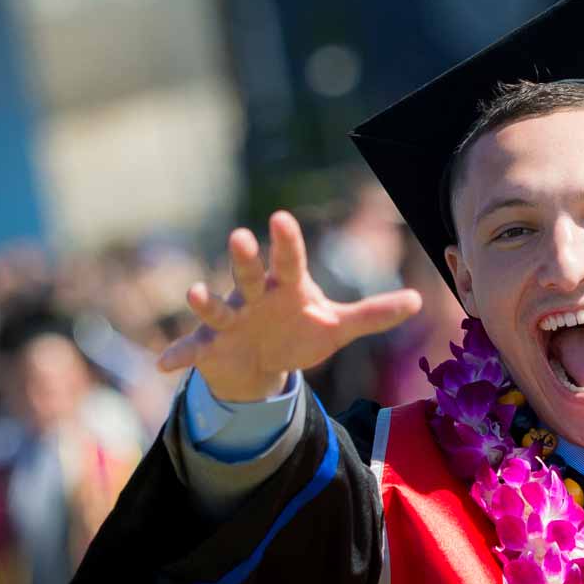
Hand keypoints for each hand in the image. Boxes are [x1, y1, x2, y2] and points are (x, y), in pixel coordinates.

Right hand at [157, 211, 423, 401]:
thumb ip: (373, 314)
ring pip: (217, 306)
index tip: (282, 218)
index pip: (290, 260)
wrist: (262, 358)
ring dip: (206, 300)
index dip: (286, 242)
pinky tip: (165, 364)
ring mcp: (231, 319)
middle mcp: (255, 296)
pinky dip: (179, 355)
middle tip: (240, 237)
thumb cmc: (299, 330)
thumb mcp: (337, 326)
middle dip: (245, 259)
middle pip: (249, 275)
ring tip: (193, 292)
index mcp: (287, 286)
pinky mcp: (212, 344)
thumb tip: (418, 300)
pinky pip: (193, 348)